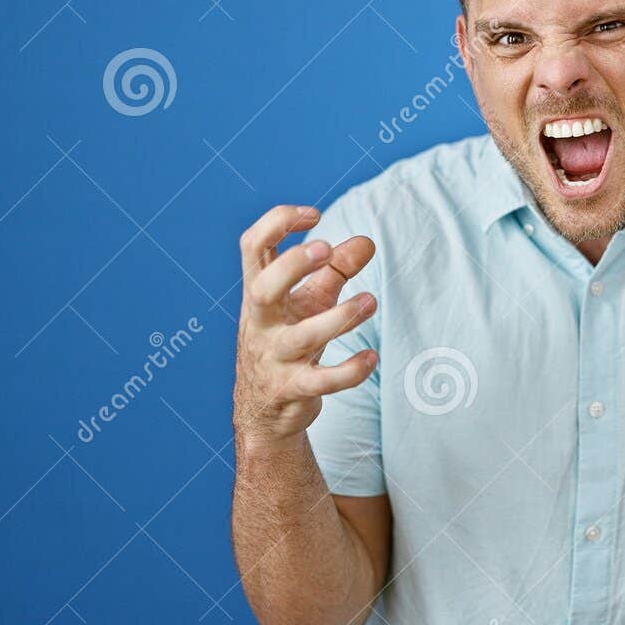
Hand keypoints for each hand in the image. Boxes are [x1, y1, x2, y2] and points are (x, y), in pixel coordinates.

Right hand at [233, 204, 378, 448]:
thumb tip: (367, 242)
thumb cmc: (288, 341)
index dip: (277, 222)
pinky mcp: (293, 389)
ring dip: (339, 318)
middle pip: (263, 288)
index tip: (314, 215)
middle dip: (293, 265)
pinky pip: (322, 381)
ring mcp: (275, 358)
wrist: (264, 409)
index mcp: (260, 293)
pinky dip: (350, 371)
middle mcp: (261, 323)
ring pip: (301, 337)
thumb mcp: (308, 302)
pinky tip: (371, 357)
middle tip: (326, 248)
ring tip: (370, 300)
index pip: (252, 247)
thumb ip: (335, 270)